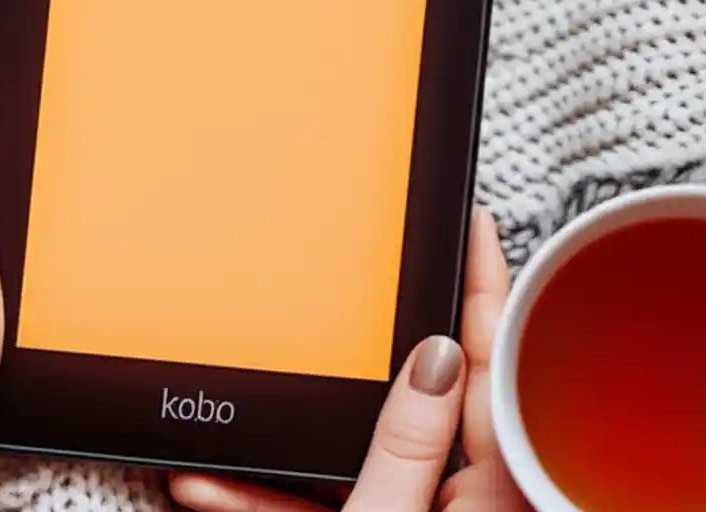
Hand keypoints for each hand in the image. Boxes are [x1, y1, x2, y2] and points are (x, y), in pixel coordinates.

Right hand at [169, 209, 529, 510]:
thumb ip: (407, 444)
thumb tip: (430, 357)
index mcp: (493, 492)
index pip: (493, 365)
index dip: (484, 288)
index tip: (472, 222)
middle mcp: (469, 503)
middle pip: (427, 397)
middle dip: (371, 353)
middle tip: (353, 288)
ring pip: (365, 451)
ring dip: (295, 440)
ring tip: (239, 410)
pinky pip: (331, 500)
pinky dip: (275, 494)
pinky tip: (212, 484)